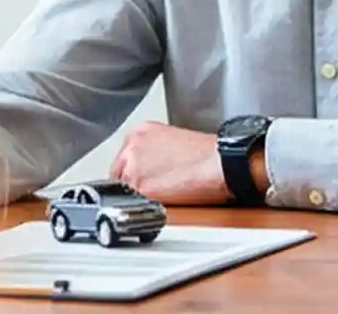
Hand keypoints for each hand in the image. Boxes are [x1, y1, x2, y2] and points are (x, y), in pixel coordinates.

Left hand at [108, 121, 268, 204]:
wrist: (218, 164)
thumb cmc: (206, 154)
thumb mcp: (173, 140)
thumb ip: (152, 151)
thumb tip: (148, 166)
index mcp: (140, 132)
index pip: (123, 158)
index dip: (133, 172)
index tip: (143, 178)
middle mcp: (132, 147)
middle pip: (119, 173)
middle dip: (132, 183)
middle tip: (154, 188)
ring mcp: (133, 168)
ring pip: (124, 190)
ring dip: (138, 195)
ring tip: (162, 194)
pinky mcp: (141, 189)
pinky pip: (134, 203)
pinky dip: (145, 205)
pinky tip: (163, 201)